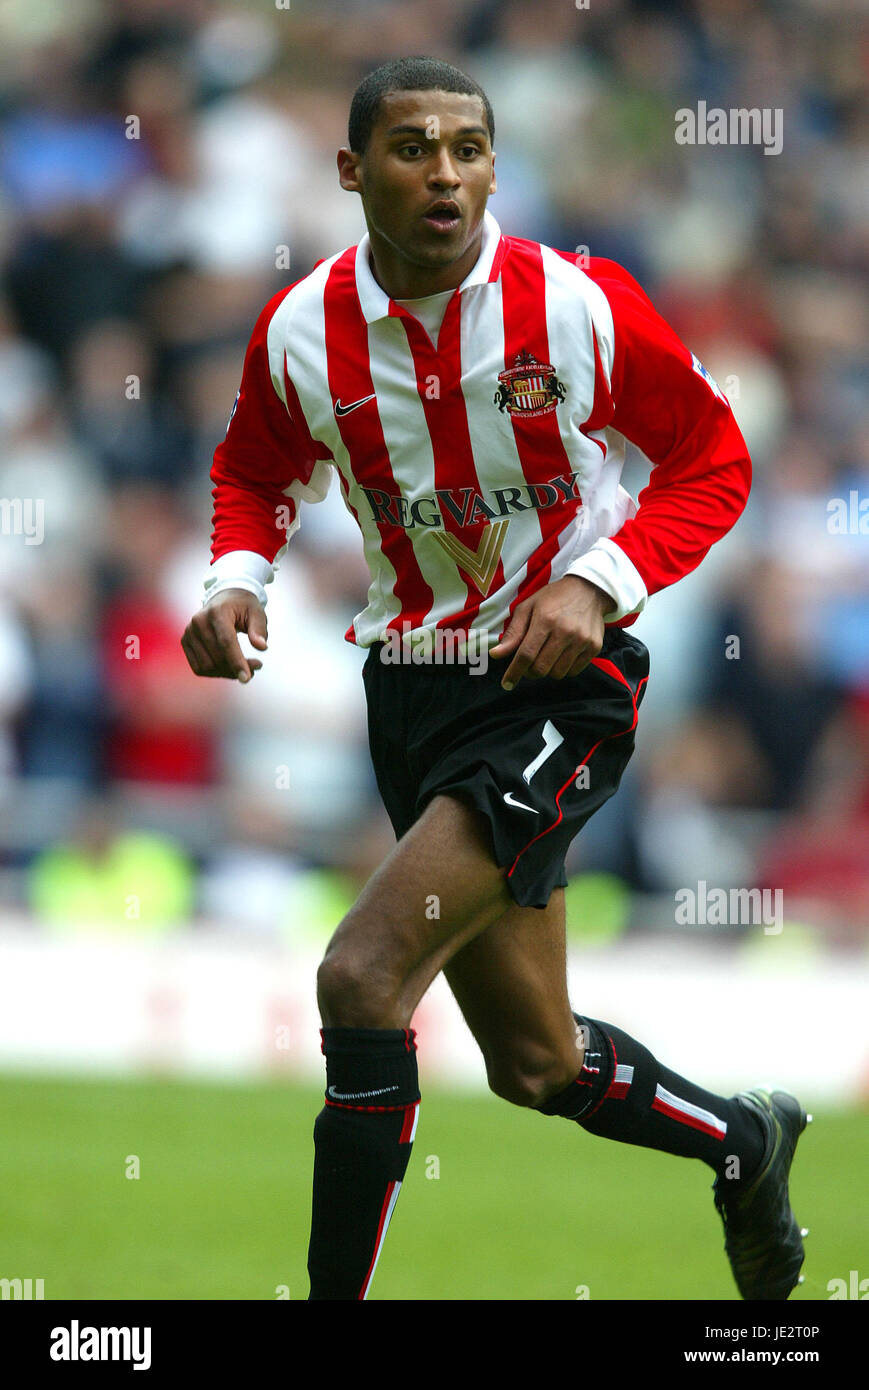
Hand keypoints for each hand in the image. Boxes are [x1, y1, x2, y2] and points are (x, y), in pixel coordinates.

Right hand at [181, 589, 267, 682]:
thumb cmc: (243, 606)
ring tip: (245, 667)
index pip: (226, 642)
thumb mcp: (257, 612)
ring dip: (227, 673)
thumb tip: (262, 647)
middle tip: (257, 666)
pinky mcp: (185, 641)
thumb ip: (259, 629)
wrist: (225, 598)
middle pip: (217, 657)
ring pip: (207, 666)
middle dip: (237, 668)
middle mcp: (199, 621)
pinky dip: (215, 673)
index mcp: (217, 612)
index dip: (236, 662)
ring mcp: (189, 632)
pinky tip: (229, 667)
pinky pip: (199, 668)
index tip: (247, 678)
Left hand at [490, 576, 613, 689]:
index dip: (514, 672)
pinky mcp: (594, 647)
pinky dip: (564, 668)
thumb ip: (513, 632)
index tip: (507, 684)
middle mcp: (565, 632)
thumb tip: (495, 654)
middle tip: (528, 664)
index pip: (526, 655)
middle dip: (529, 672)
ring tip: (547, 655)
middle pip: (541, 668)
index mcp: (545, 620)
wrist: (589, 589)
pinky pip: (574, 671)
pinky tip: (562, 655)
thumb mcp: (528, 607)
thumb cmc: (554, 598)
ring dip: (547, 670)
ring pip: (557, 673)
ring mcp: (582, 640)